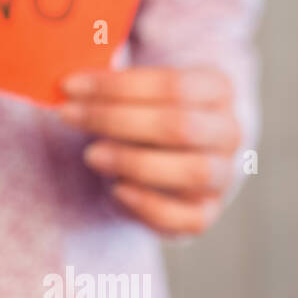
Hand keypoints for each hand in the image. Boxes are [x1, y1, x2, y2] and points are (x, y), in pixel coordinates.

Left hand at [57, 66, 240, 236]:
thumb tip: (70, 81)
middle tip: (69, 115)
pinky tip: (116, 189)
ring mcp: (223, 175)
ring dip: (133, 161)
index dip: (117, 85)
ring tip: (91, 154)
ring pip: (191, 171)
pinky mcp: (206, 213)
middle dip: (115, 119)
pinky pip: (187, 217)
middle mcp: (228, 132)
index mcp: (217, 89)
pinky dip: (149, 204)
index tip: (70, 86)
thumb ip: (110, 80)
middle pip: (179, 125)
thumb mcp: (133, 87)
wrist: (165, 158)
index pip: (173, 84)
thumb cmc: (141, 113)